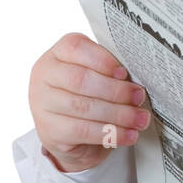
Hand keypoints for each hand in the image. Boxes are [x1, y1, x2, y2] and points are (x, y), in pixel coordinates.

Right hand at [28, 32, 151, 171]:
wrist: (70, 133)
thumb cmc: (89, 94)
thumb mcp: (97, 75)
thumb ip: (111, 71)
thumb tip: (137, 81)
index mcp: (57, 54)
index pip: (75, 48)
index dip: (103, 60)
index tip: (125, 73)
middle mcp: (44, 75)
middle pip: (81, 80)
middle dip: (116, 90)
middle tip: (139, 97)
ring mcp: (42, 104)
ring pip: (84, 107)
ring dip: (118, 114)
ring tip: (140, 119)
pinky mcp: (49, 130)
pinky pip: (83, 131)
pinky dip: (111, 133)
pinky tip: (129, 135)